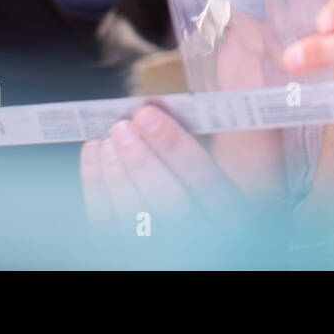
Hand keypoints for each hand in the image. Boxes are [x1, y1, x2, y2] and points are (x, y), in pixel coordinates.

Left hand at [79, 105, 251, 234]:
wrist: (185, 221)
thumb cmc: (210, 186)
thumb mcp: (238, 166)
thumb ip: (230, 132)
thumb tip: (212, 84)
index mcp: (230, 211)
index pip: (205, 180)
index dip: (174, 145)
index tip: (149, 115)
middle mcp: (200, 234)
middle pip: (169, 203)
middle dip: (140, 160)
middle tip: (123, 127)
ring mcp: (163, 246)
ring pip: (135, 217)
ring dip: (116, 172)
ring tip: (108, 139)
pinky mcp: (127, 249)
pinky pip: (107, 222)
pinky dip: (96, 185)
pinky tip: (95, 153)